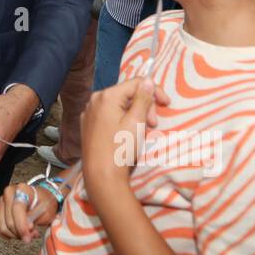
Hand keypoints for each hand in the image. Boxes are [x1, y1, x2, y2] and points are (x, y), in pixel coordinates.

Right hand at [0, 181, 58, 242]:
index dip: (21, 226)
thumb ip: (35, 217)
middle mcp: (8, 193)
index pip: (17, 209)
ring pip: (2, 227)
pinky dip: (8, 235)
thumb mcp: (46, 209)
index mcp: (22, 189)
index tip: (28, 238)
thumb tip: (27, 227)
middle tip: (32, 234)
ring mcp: (1, 202)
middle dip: (21, 233)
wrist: (41, 198)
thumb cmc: (44, 203)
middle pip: (9, 221)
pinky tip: (18, 232)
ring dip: (16, 235)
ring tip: (27, 233)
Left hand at [81, 77, 165, 201]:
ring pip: (118, 105)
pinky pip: (109, 115)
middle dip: (144, 106)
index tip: (167, 103)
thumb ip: (143, 98)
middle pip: (126, 94)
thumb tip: (148, 80)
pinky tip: (128, 133)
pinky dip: (122, 120)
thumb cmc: (120, 148)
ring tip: (142, 131)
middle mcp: (94, 100)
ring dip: (135, 114)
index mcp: (106, 95)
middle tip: (154, 124)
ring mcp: (89, 113)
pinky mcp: (87, 125)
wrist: (101, 175)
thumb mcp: (136, 121)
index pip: (135, 83)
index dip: (154, 91)